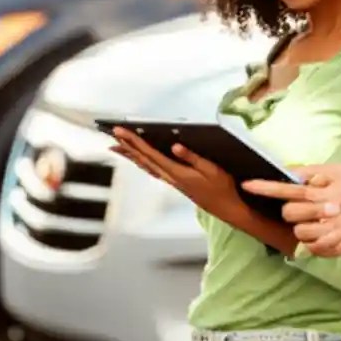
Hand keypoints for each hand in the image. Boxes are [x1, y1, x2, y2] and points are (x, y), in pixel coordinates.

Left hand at [109, 128, 241, 216]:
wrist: (226, 208)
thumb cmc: (221, 187)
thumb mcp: (212, 170)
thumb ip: (192, 158)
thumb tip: (175, 146)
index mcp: (176, 172)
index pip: (150, 153)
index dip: (134, 141)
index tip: (121, 132)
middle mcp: (169, 177)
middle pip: (143, 159)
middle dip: (128, 145)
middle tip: (113, 134)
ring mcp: (171, 181)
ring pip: (145, 165)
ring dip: (131, 155)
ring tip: (117, 146)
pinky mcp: (175, 182)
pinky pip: (152, 169)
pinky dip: (141, 162)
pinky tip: (138, 159)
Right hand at [240, 163, 340, 256]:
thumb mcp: (338, 171)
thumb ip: (312, 171)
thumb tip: (289, 172)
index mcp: (306, 193)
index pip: (280, 190)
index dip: (264, 188)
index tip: (247, 184)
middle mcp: (305, 213)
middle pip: (288, 212)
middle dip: (311, 208)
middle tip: (335, 205)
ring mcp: (313, 231)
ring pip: (300, 230)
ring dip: (323, 222)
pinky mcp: (322, 248)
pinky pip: (315, 245)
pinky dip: (332, 237)